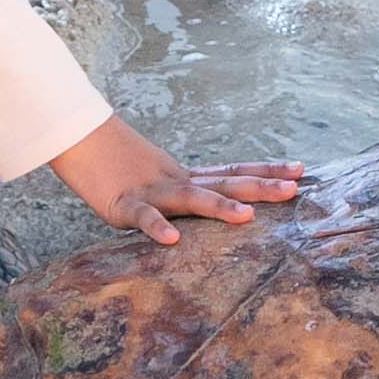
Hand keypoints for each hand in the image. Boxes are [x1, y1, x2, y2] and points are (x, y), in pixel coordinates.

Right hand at [50, 116, 305, 241]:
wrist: (77, 138)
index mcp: (186, 176)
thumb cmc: (116, 164)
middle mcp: (177, 180)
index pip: (233, 169)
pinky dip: (157, 228)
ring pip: (190, 198)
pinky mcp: (123, 205)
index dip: (266, 170)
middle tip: (294, 189)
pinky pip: (143, 218)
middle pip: (225, 181)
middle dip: (261, 186)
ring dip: (219, 206)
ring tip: (246, 216)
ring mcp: (152, 191)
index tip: (301, 170)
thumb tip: (209, 208)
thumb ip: (183, 194)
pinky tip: (174, 240)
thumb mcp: (157, 179)